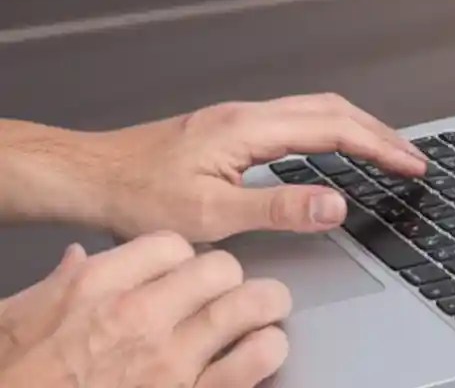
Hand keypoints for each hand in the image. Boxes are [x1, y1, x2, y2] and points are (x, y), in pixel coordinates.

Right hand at [0, 233, 290, 387]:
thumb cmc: (12, 378)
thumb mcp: (15, 318)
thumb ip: (56, 284)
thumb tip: (79, 259)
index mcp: (96, 287)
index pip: (171, 244)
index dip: (185, 256)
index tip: (184, 269)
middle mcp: (138, 316)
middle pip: (219, 267)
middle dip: (228, 277)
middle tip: (228, 289)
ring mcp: (169, 361)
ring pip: (249, 306)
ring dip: (263, 305)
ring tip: (262, 312)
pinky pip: (253, 362)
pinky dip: (266, 351)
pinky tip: (260, 350)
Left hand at [78, 93, 426, 241]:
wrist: (89, 176)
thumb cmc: (136, 196)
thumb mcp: (211, 214)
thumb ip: (279, 208)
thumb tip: (336, 203)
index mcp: (250, 128)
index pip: (336, 129)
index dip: (381, 147)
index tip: (412, 164)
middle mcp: (248, 114)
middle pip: (334, 110)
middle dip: (381, 133)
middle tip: (413, 158)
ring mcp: (240, 118)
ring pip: (317, 110)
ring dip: (358, 128)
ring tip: (386, 151)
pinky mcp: (231, 128)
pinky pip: (298, 118)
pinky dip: (332, 130)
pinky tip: (334, 148)